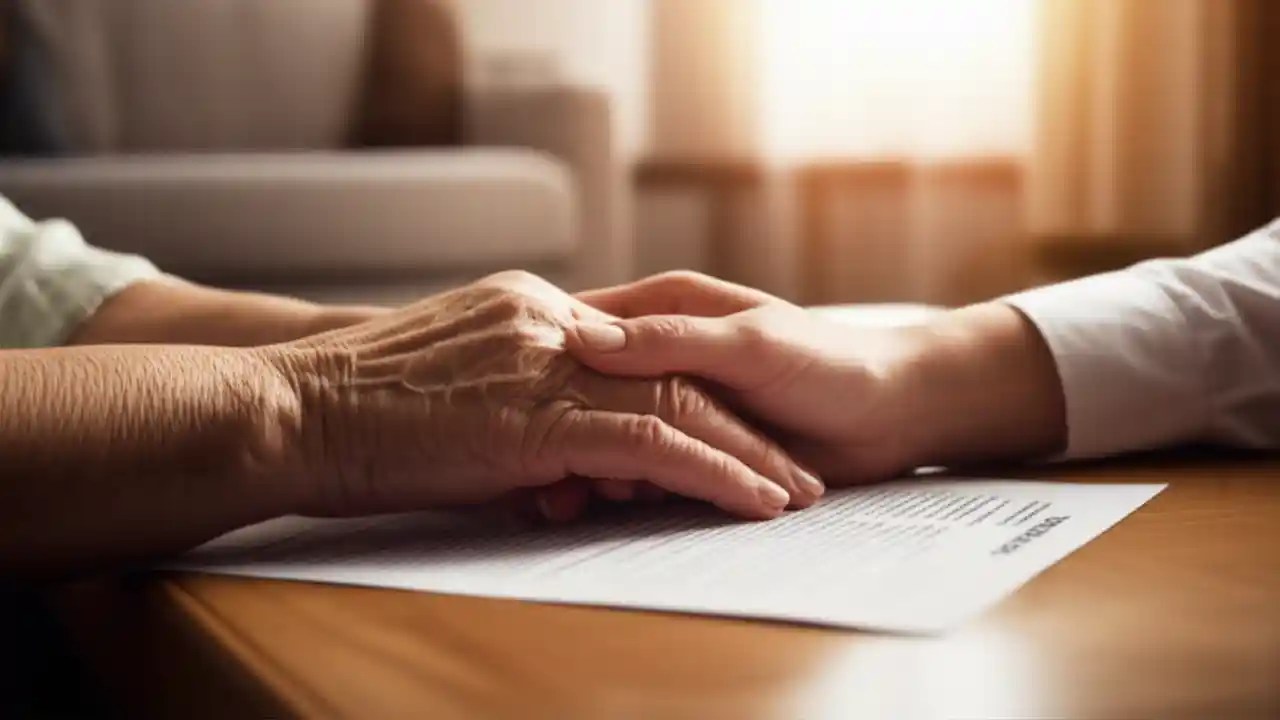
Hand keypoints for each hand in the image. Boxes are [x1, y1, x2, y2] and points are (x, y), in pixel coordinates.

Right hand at [266, 271, 822, 520]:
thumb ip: (513, 410)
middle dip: (741, 424)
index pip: (638, 353)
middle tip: (792, 467)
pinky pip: (651, 440)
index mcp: (531, 310)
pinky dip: (712, 471)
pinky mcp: (538, 414)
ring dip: (745, 453)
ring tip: (795, 494)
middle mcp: (551, 324)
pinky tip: (754, 501)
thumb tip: (553, 467)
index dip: (696, 394)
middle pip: (673, 370)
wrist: (288, 412)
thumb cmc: (353, 416)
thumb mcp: (449, 395)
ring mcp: (546, 364)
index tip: (740, 432)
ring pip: (677, 401)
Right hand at [571, 272, 1066, 483]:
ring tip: (564, 498)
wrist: (893, 411)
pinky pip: (642, 464)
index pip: (587, 325)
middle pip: (588, 384)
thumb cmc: (830, 364)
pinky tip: (597, 506)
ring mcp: (675, 399)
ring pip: (608, 427)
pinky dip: (621, 483)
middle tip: (538, 466)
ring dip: (588, 460)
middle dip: (561, 423)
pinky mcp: (693, 443)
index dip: (551, 360)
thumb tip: (581, 339)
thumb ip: (672, 341)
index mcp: (668, 305)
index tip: (516, 396)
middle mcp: (663, 350)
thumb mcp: (749, 345)